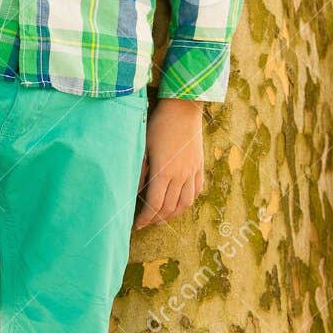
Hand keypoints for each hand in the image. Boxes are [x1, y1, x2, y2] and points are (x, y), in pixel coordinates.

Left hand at [133, 97, 204, 228]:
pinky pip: (197, 190)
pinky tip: (180, 202)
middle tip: (147, 222)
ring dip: (174, 214)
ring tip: (163, 217)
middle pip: (170, 208)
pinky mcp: (199, 166)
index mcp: (163, 172)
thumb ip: (139, 172)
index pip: (155, 205)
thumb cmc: (158, 125)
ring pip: (185, 203)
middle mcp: (180, 176)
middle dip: (157, 219)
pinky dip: (188, 201)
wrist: (183, 108)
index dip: (145, 218)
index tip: (137, 224)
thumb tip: (133, 192)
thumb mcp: (143, 147)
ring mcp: (192, 171)